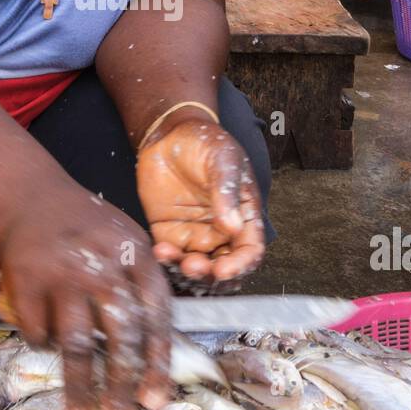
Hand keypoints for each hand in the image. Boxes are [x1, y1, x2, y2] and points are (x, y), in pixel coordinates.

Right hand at [0, 187, 171, 409]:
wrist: (33, 200)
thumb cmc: (90, 233)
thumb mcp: (127, 243)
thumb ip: (142, 290)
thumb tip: (158, 360)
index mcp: (135, 255)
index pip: (155, 315)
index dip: (158, 360)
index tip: (157, 398)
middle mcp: (101, 264)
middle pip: (119, 334)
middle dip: (122, 383)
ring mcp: (62, 273)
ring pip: (75, 342)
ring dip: (80, 386)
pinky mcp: (26, 281)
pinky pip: (38, 331)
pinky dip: (44, 348)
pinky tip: (48, 350)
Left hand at [136, 119, 265, 280]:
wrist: (171, 133)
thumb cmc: (207, 143)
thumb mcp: (223, 161)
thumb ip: (226, 193)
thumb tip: (233, 227)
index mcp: (243, 216)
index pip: (249, 251)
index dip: (241, 265)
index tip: (225, 269)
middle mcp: (221, 231)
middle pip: (223, 267)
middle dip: (211, 276)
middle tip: (197, 267)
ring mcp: (195, 234)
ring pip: (196, 267)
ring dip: (187, 271)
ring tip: (176, 258)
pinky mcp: (169, 232)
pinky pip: (170, 255)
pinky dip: (166, 260)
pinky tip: (161, 251)